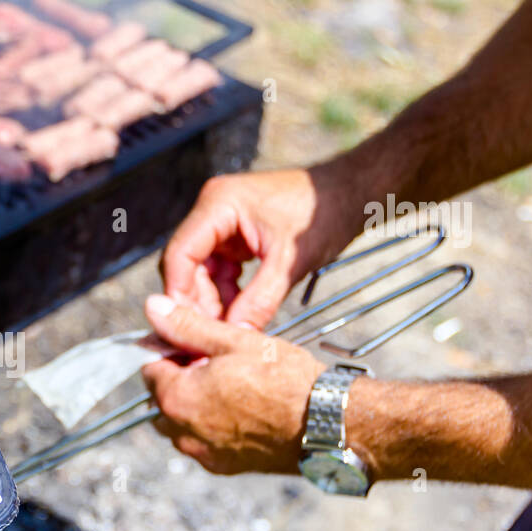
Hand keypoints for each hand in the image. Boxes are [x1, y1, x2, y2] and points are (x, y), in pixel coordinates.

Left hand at [141, 294, 325, 474]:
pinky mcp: (223, 466)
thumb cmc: (284, 379)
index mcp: (176, 398)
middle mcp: (181, 432)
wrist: (327, 423)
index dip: (170, 352)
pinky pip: (202, 443)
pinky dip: (210, 427)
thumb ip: (187, 325)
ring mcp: (202, 453)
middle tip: (215, 364)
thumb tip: (152, 307)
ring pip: (179, 424)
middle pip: (160, 399)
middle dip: (178, 381)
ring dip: (192, 405)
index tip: (195, 345)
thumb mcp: (234, 341)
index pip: (149, 369)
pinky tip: (240, 411)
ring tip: (229, 387)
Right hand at [160, 167, 360, 330]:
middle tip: (208, 335)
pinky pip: (217, 270)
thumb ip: (260, 300)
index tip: (185, 326)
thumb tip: (234, 335)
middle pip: (185, 265)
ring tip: (229, 328)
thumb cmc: (324, 216)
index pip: (180, 253)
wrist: (352, 195)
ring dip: (212, 301)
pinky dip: (226, 293)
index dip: (179, 293)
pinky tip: (240, 312)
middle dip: (196, 301)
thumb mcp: (291, 262)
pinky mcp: (234, 235)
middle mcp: (212, 210)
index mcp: (219, 204)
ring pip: (199, 271)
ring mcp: (222, 222)